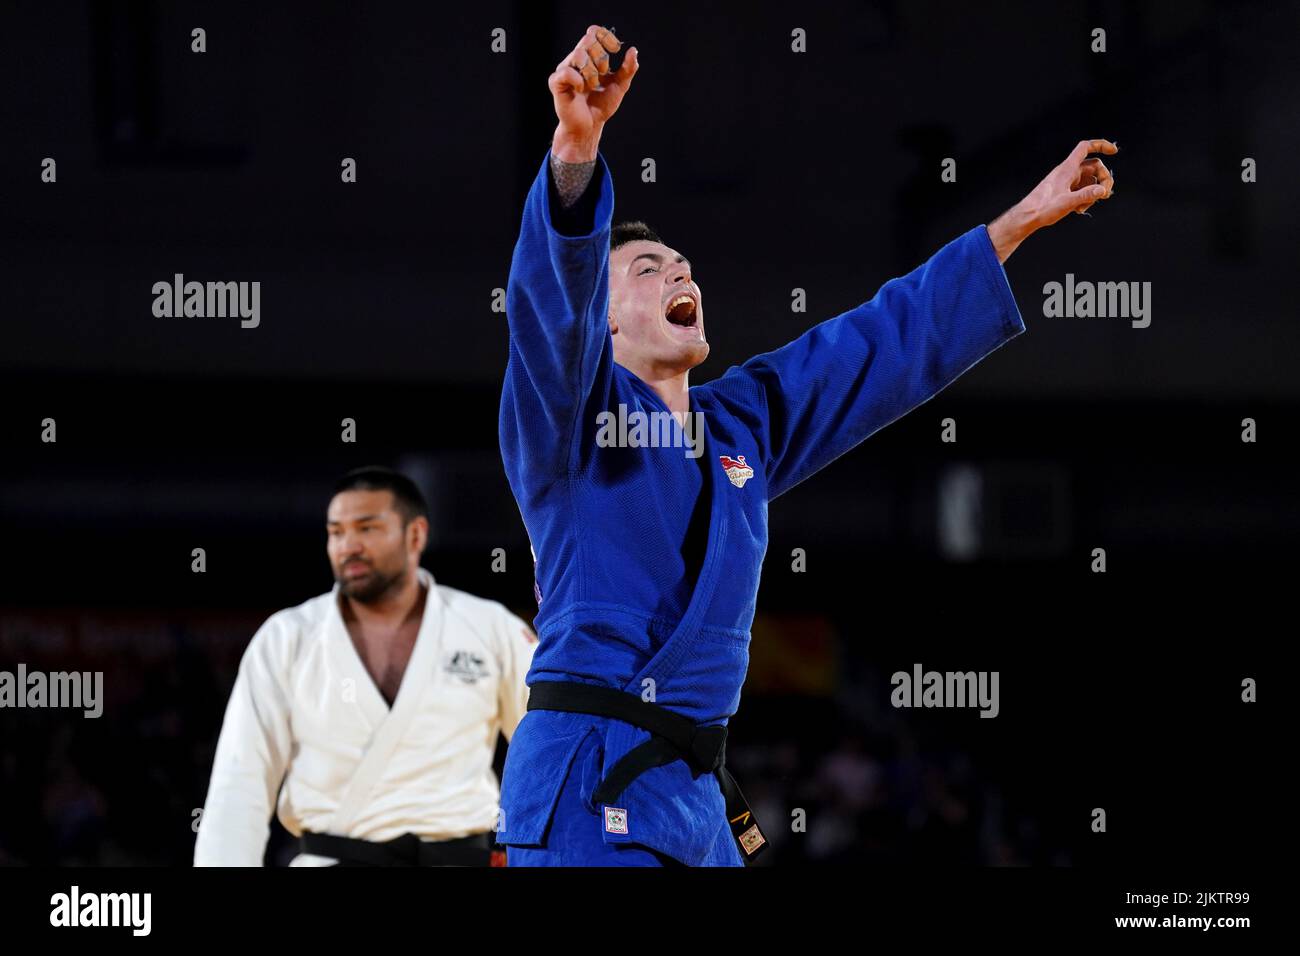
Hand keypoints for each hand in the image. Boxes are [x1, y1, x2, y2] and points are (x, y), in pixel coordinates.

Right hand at [549, 25, 638, 161]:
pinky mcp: (556, 82)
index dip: (606, 37)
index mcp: (589, 57)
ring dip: (591, 73)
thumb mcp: (619, 86)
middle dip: (601, 58)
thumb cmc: (601, 106)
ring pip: (579, 55)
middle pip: (588, 40)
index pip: (594, 32)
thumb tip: (633, 50)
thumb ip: (627, 69)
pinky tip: (580, 89)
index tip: (616, 50)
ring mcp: (565, 69)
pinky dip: (578, 81)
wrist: (589, 127)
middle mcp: (575, 60)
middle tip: (602, 75)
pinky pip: (568, 72)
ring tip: (591, 86)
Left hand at [987, 139, 1117, 261]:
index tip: (1114, 151)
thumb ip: (1085, 195)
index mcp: (1067, 168)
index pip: (1085, 147)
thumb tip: (1103, 190)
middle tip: (1104, 195)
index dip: (1101, 145)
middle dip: (1103, 180)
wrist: (1027, 217)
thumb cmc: (1042, 209)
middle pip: (1094, 167)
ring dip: (1093, 192)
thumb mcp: (1066, 203)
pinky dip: (1086, 198)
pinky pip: (1082, 190)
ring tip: (1084, 207)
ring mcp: (1068, 182)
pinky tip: (1078, 210)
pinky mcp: (1066, 191)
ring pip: (1090, 180)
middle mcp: (1068, 172)